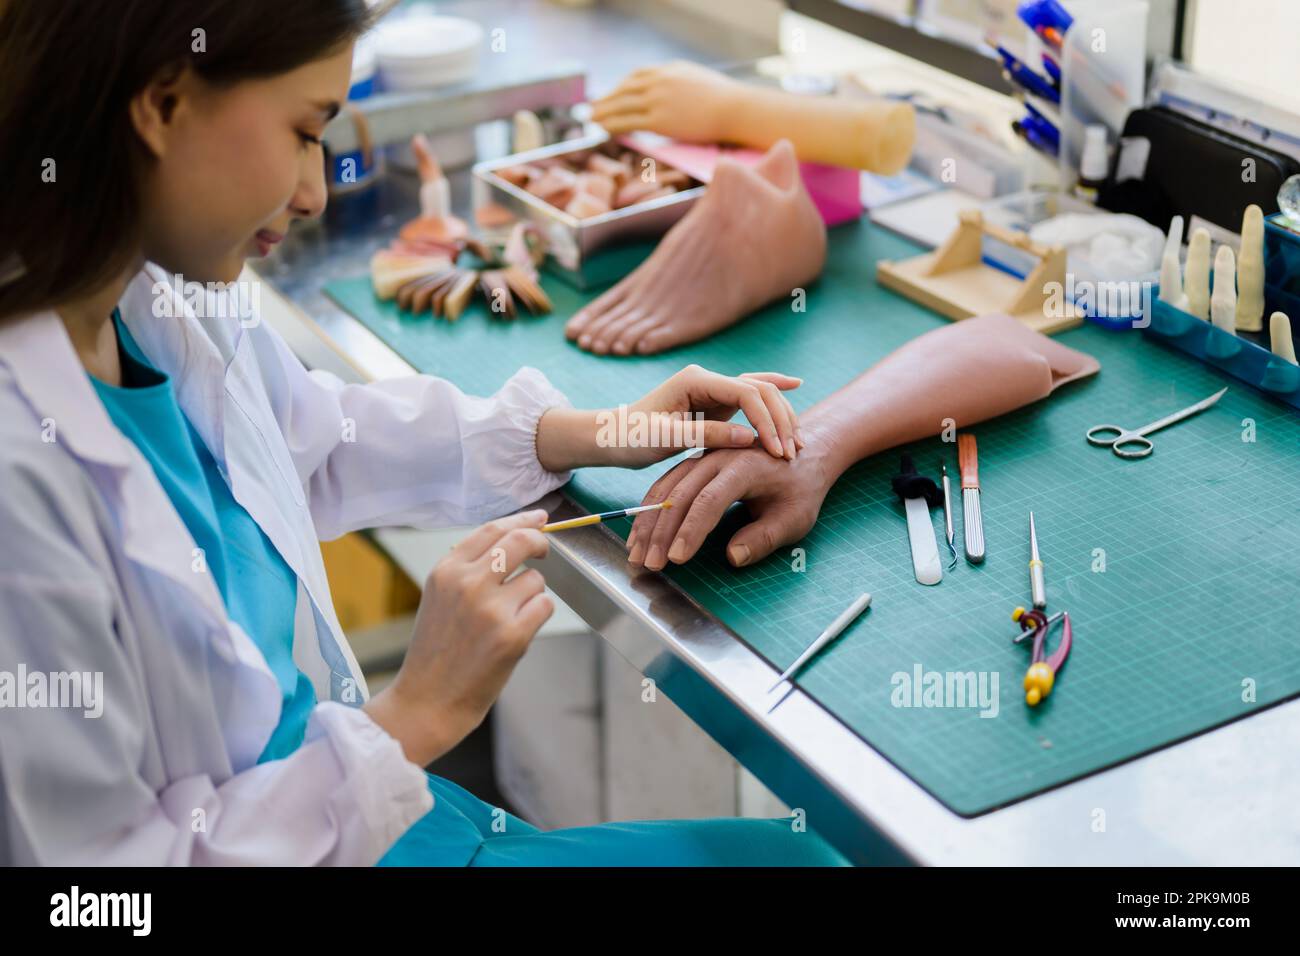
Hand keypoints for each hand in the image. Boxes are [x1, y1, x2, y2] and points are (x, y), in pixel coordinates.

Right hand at [364, 510, 553, 765]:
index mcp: (446, 570)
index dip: (522, 520)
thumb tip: (514, 535)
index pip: (493, 529)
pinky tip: (517, 632)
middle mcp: (467, 583)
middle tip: (544, 551)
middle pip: (521, 541)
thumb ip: (469, 567)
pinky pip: (544, 605)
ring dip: (532, 595)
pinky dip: (537, 616)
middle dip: (540, 543)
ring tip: (509, 618)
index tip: (539, 519)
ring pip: (536, 579)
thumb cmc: (437, 651)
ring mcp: (491, 608)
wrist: (427, 700)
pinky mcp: (512, 635)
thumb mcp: (440, 597)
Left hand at [536, 364, 804, 471]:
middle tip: (795, 450)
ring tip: (798, 440)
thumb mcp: (665, 439)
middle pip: (759, 389)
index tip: (778, 451)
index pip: (746, 393)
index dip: (766, 421)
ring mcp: (712, 389)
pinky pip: (751, 399)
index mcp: (696, 381)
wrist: (612, 437)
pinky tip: (795, 387)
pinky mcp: (714, 403)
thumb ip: (707, 436)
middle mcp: (707, 379)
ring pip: (759, 393)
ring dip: (781, 414)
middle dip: (781, 418)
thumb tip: (750, 439)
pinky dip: (772, 400)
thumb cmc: (631, 438)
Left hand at [590, 61, 740, 141]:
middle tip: (592, 106)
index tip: (613, 93)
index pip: (637, 75)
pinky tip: (603, 129)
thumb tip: (674, 94)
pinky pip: (628, 122)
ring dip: (603, 112)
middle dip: (606, 98)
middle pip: (624, 89)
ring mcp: (657, 100)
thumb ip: (680, 83)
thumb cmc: (725, 100)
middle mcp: (659, 81)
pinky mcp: (658, 120)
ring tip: (591, 119)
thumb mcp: (698, 81)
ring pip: (621, 105)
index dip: (622, 86)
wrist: (734, 108)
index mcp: (669, 70)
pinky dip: (612, 125)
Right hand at [626, 440, 836, 570]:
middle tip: (651, 564)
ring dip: (649, 523)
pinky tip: (641, 533)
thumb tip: (732, 556)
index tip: (678, 558)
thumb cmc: (800, 490)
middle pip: (681, 493)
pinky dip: (651, 511)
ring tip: (637, 554)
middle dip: (662, 532)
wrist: (803, 457)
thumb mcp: (795, 518)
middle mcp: (719, 457)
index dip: (691, 530)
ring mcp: (704, 458)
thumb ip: (764, 538)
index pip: (710, 500)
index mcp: (745, 466)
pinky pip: (667, 485)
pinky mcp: (696, 465)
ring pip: (667, 488)